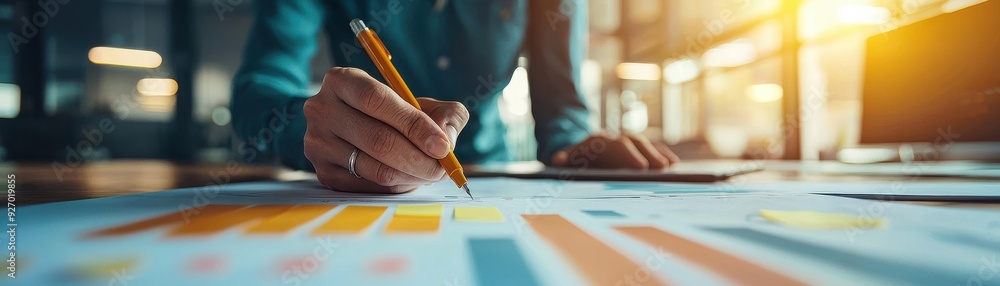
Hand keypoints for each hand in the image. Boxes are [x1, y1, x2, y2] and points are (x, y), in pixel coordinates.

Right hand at [303, 67, 469, 192]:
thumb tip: (447, 139)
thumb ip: (445, 113)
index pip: (377, 100)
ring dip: (410, 175)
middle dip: (418, 158)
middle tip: (441, 168)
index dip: (414, 124)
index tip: (442, 145)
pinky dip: (396, 186)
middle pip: (377, 139)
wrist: (354, 130)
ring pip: (374, 168)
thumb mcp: (419, 102)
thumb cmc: (392, 114)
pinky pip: (368, 186)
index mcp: (341, 80)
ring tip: (429, 173)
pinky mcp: (323, 172)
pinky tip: (408, 178)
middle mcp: (321, 110)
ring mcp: (318, 143)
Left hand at [551, 134, 679, 168]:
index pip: (613, 146)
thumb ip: (563, 160)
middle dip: (647, 155)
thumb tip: (558, 159)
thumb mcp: (563, 162)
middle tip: (661, 169)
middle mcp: (611, 138)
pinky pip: (649, 147)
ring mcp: (622, 141)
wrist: (572, 153)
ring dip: (656, 154)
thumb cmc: (570, 163)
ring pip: (642, 143)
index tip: (641, 167)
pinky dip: (661, 153)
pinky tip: (673, 164)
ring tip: (669, 168)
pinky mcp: (631, 147)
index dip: (628, 156)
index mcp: (594, 142)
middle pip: (631, 143)